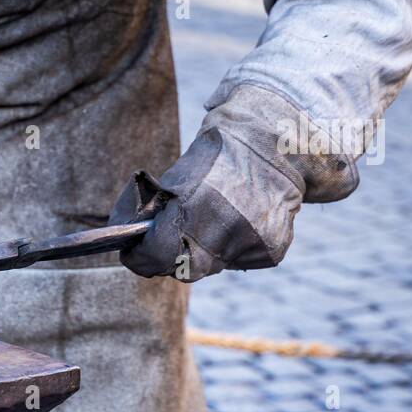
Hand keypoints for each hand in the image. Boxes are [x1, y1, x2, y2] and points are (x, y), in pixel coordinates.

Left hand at [114, 126, 302, 282]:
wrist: (276, 142)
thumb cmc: (218, 154)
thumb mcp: (178, 175)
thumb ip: (159, 213)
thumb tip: (139, 241)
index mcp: (197, 204)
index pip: (156, 255)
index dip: (140, 257)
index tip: (135, 253)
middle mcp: (227, 228)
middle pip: (184, 269)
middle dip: (170, 259)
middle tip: (167, 244)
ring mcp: (252, 241)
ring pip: (213, 267)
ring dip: (203, 252)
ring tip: (212, 221)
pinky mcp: (271, 250)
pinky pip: (238, 261)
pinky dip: (231, 248)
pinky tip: (240, 221)